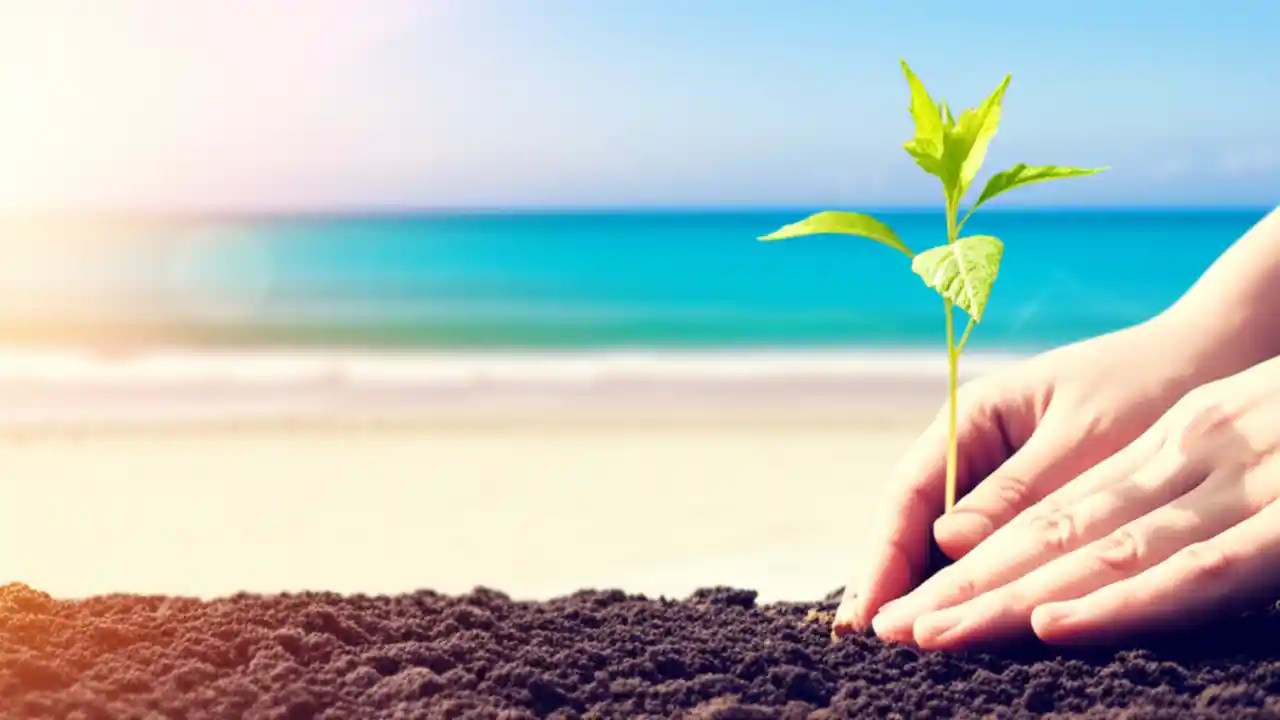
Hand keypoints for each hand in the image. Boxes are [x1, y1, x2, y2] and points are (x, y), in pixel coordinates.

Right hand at [863, 355, 1279, 648]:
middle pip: (917, 521)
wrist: (1208, 358)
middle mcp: (976, 449)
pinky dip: (979, 581)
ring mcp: (1002, 478)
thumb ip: (1018, 492)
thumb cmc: (1146, 386)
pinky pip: (995, 547)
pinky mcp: (1034, 504)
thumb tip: (945, 543)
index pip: (910, 492)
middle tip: (872, 640)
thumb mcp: (1083, 439)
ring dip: (930, 585)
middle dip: (894, 578)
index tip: (867, 612)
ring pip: (951, 541)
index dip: (883, 555)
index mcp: (973, 415)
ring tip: (903, 639)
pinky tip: (966, 616)